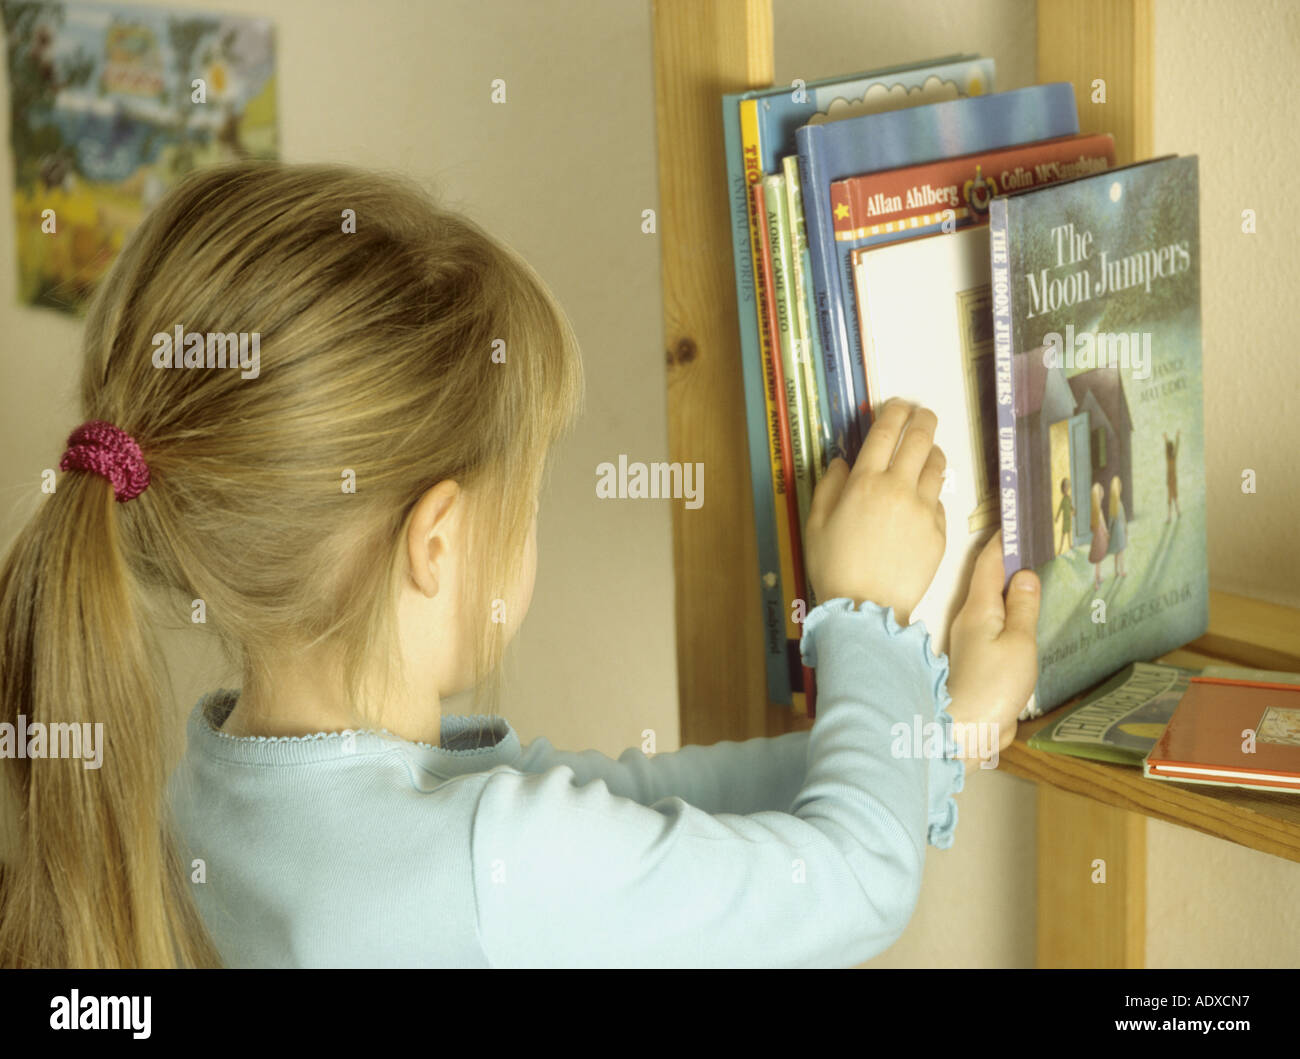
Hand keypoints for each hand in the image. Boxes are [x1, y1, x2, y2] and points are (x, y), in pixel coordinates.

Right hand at [803, 399, 945, 624]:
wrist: (866, 609)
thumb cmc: (834, 568)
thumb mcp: (816, 523)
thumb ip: (829, 486)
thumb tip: (842, 462)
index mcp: (865, 483)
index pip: (886, 431)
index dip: (894, 412)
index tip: (897, 405)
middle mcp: (898, 489)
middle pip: (920, 439)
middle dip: (922, 419)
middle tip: (920, 414)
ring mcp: (923, 510)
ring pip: (937, 466)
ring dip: (932, 451)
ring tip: (926, 451)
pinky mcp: (938, 532)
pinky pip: (939, 501)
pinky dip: (931, 492)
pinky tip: (921, 498)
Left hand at [945, 530, 1039, 768]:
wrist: (964, 731)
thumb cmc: (991, 686)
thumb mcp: (1018, 643)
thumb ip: (1023, 608)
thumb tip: (1024, 573)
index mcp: (978, 607)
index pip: (988, 562)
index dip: (1002, 539)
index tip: (1015, 519)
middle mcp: (969, 618)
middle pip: (988, 580)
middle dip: (1007, 559)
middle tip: (1031, 541)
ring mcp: (970, 639)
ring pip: (992, 602)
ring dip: (1010, 586)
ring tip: (1033, 572)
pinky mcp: (977, 659)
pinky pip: (995, 625)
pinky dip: (1010, 612)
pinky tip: (1025, 615)